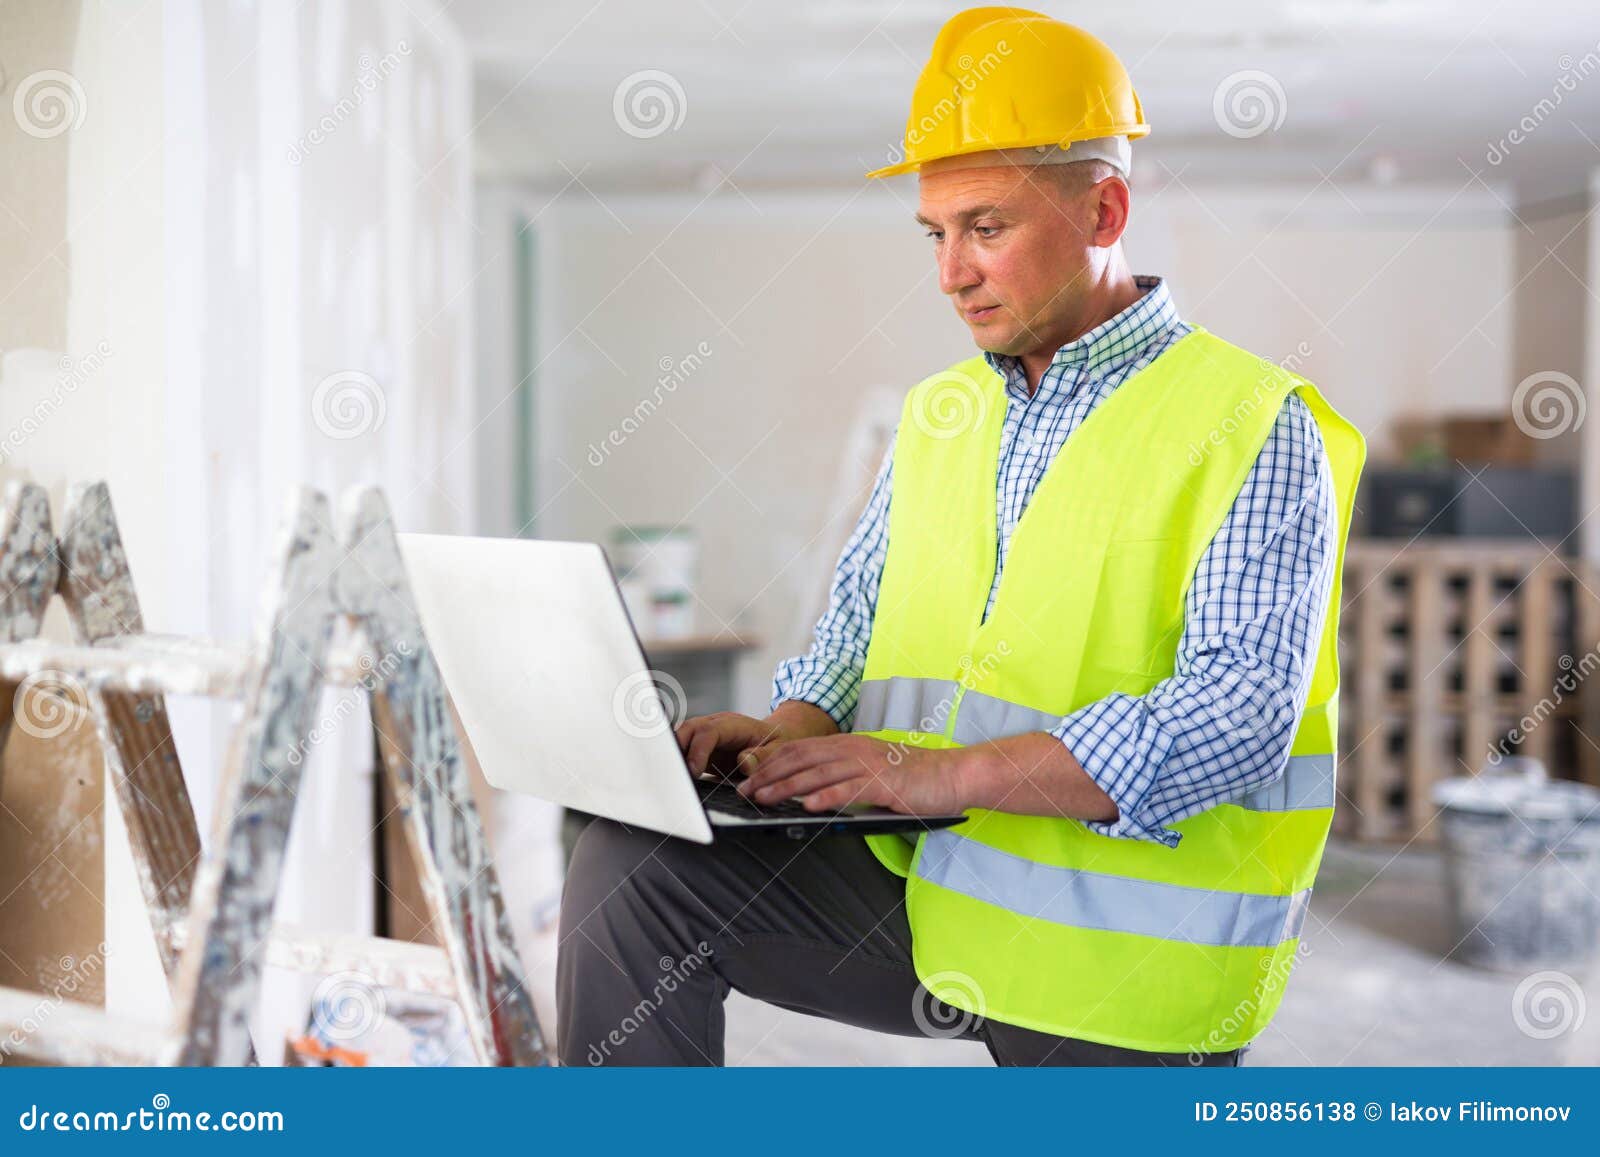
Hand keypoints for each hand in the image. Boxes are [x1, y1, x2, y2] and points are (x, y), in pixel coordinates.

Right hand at [675, 702, 835, 778]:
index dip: (699, 749)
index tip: (694, 770)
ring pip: (682, 736)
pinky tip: (677, 776)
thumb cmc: (778, 742)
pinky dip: (678, 760)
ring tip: (672, 776)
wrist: (778, 736)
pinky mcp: (703, 747)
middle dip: (678, 748)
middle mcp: (717, 725)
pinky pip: (685, 749)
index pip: (709, 731)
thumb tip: (744, 762)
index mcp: (734, 724)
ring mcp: (707, 735)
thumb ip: (762, 757)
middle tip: (677, 774)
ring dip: (675, 754)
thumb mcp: (778, 750)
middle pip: (689, 729)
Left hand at [736, 734, 966, 814]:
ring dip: (786, 787)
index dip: (770, 763)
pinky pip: (848, 790)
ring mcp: (867, 765)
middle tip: (745, 790)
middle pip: (801, 759)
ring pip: (817, 774)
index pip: (799, 750)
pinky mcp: (883, 783)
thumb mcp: (869, 771)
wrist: (951, 775)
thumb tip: (809, 792)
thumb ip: (841, 776)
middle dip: (769, 775)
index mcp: (847, 745)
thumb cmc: (910, 778)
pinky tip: (807, 807)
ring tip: (763, 798)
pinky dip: (825, 798)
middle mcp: (853, 750)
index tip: (748, 777)